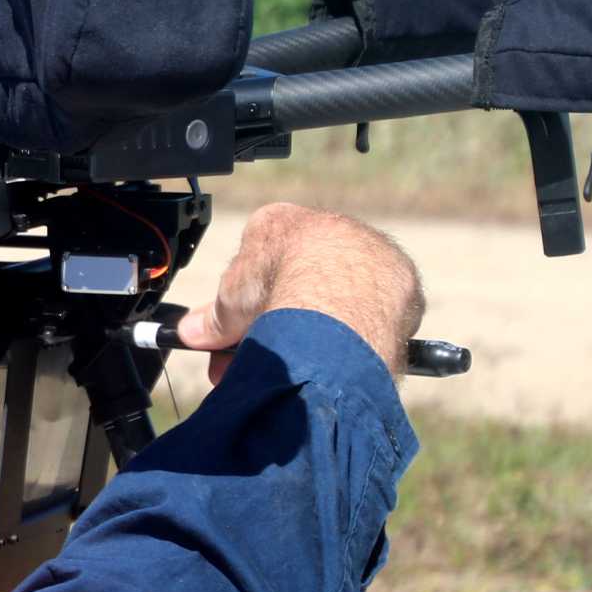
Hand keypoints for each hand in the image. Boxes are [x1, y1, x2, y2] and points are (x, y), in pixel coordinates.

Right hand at [175, 202, 423, 379]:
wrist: (337, 290)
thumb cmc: (280, 281)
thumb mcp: (230, 301)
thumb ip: (213, 318)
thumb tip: (188, 332)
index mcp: (282, 223)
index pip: (260, 267)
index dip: (244, 308)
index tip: (236, 339)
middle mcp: (329, 230)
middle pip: (301, 286)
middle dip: (277, 328)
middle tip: (261, 362)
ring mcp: (369, 255)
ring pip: (339, 300)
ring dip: (317, 335)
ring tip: (296, 369)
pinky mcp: (403, 285)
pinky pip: (376, 313)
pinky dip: (357, 337)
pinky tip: (341, 362)